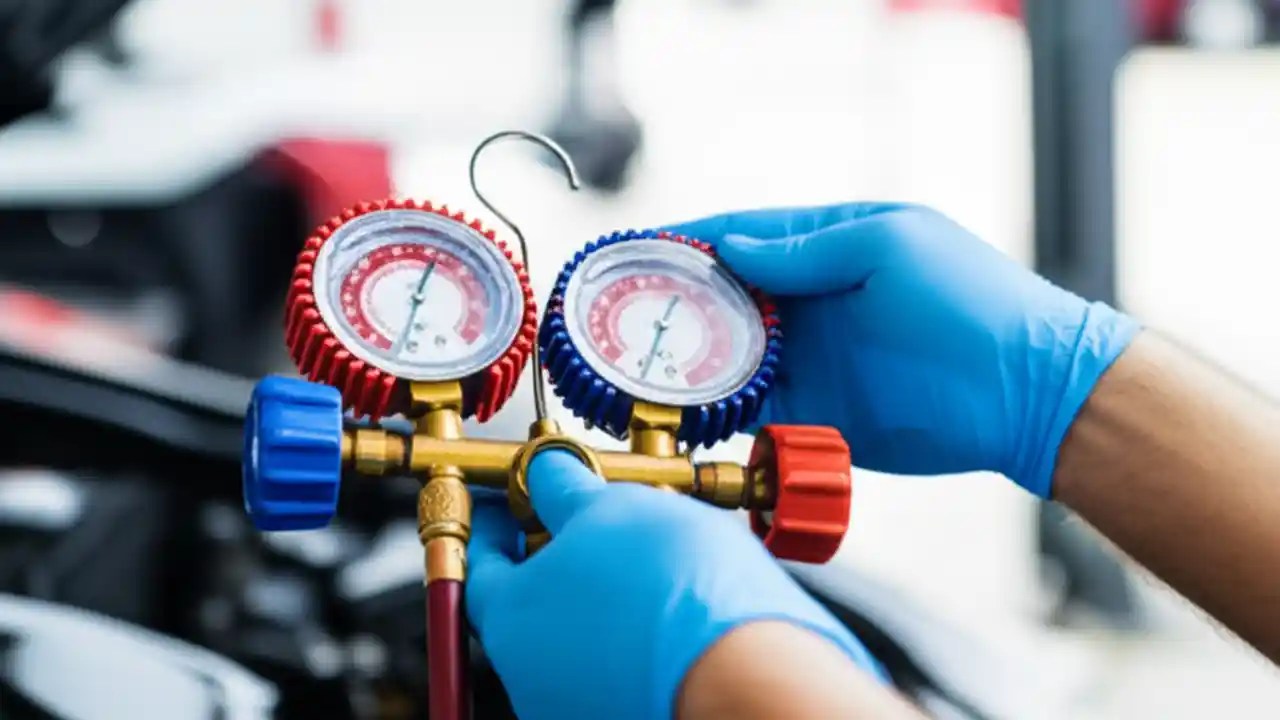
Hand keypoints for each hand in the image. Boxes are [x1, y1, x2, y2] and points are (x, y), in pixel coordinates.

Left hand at [466, 450, 883, 719]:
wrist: (746, 673)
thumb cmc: (678, 595)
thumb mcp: (614, 506)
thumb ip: (566, 488)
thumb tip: (547, 470)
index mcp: (511, 615)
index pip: (482, 562)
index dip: (500, 525)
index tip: (512, 505)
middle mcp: (528, 672)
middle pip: (530, 606)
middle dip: (558, 563)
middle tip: (589, 529)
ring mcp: (572, 704)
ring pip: (576, 641)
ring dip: (600, 605)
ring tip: (647, 570)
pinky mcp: (619, 716)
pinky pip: (616, 669)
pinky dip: (632, 641)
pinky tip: (669, 616)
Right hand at [665, 204, 1138, 496]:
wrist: (1025, 395)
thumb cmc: (969, 302)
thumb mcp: (887, 247)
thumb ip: (804, 250)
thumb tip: (730, 251)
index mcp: (828, 245)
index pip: (740, 236)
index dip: (685, 241)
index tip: (634, 249)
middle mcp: (811, 300)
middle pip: (722, 298)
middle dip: (671, 304)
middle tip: (617, 315)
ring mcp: (812, 357)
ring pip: (728, 355)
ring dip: (684, 361)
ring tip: (631, 367)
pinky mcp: (816, 411)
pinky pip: (751, 407)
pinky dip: (714, 410)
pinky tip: (678, 411)